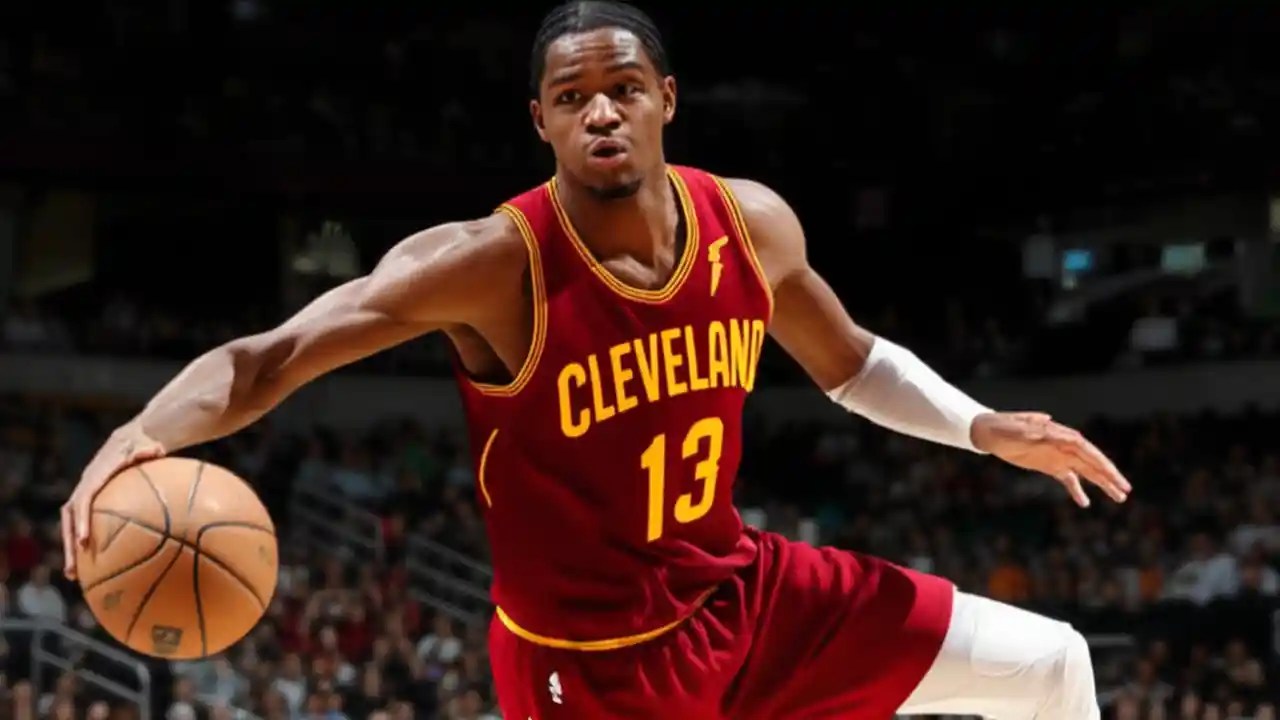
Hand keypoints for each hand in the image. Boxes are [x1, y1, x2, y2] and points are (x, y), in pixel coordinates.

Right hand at [61, 424, 165, 579]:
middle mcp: (84, 487)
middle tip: (72, 568)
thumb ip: (148, 450)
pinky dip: (84, 544)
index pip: (84, 500)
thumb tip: (157, 451)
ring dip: (70, 549)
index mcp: (95, 476)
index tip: (83, 540)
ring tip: (74, 576)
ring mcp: (85, 495)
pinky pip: (83, 525)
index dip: (82, 520)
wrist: (129, 440)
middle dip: (69, 543)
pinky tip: (96, 566)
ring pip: (71, 525)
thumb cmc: (141, 445)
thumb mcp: (146, 445)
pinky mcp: (90, 503)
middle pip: (69, 519)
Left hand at [971, 412, 1129, 507]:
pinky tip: (1085, 503)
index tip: (1114, 476)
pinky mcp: (1050, 466)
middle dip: (1109, 477)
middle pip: (1092, 463)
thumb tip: (1054, 425)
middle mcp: (1064, 447)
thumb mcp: (1019, 426)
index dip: (1102, 463)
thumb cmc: (1005, 427)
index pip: (1087, 451)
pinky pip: (1068, 480)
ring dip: (1101, 485)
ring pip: (1085, 472)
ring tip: (1119, 498)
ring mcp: (1059, 457)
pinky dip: (1077, 490)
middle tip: (1125, 490)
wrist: (990, 432)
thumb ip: (1036, 428)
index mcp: (1060, 436)